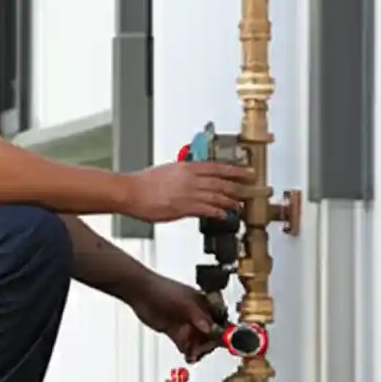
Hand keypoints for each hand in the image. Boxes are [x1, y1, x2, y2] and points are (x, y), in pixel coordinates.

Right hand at [118, 162, 253, 221]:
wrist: (131, 192)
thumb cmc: (143, 183)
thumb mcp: (167, 170)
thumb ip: (183, 174)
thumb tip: (191, 177)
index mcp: (187, 166)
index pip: (218, 167)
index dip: (235, 170)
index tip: (247, 171)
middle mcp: (191, 178)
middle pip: (222, 182)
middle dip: (238, 187)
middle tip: (249, 190)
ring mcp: (189, 193)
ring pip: (218, 196)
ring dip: (231, 201)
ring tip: (239, 205)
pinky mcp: (185, 207)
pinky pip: (208, 209)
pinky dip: (218, 212)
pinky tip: (224, 215)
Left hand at [133, 275, 221, 363]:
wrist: (139, 293)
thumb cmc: (161, 290)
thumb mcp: (183, 302)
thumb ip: (197, 316)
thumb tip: (210, 329)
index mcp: (204, 304)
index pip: (220, 321)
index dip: (223, 332)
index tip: (221, 343)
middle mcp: (198, 315)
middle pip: (212, 334)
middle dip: (209, 344)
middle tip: (201, 349)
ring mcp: (187, 324)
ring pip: (200, 342)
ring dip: (199, 350)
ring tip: (194, 355)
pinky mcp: (177, 332)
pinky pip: (187, 345)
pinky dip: (189, 352)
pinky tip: (188, 356)